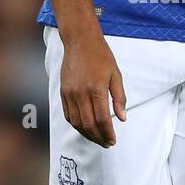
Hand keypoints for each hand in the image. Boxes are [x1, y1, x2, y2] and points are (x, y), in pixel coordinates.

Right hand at [59, 29, 126, 146]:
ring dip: (87, 134)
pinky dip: (76, 125)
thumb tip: (122, 118)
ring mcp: (69, 93)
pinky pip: (68, 115)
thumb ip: (119, 98)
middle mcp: (80, 93)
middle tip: (106, 143)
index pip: (102, 119)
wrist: (80, 41)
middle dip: (98, 137)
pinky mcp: (63, 92)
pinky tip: (85, 128)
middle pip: (88, 124)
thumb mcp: (116, 75)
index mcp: (96, 89)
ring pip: (76, 122)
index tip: (113, 140)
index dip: (107, 133)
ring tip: (97, 138)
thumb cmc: (101, 56)